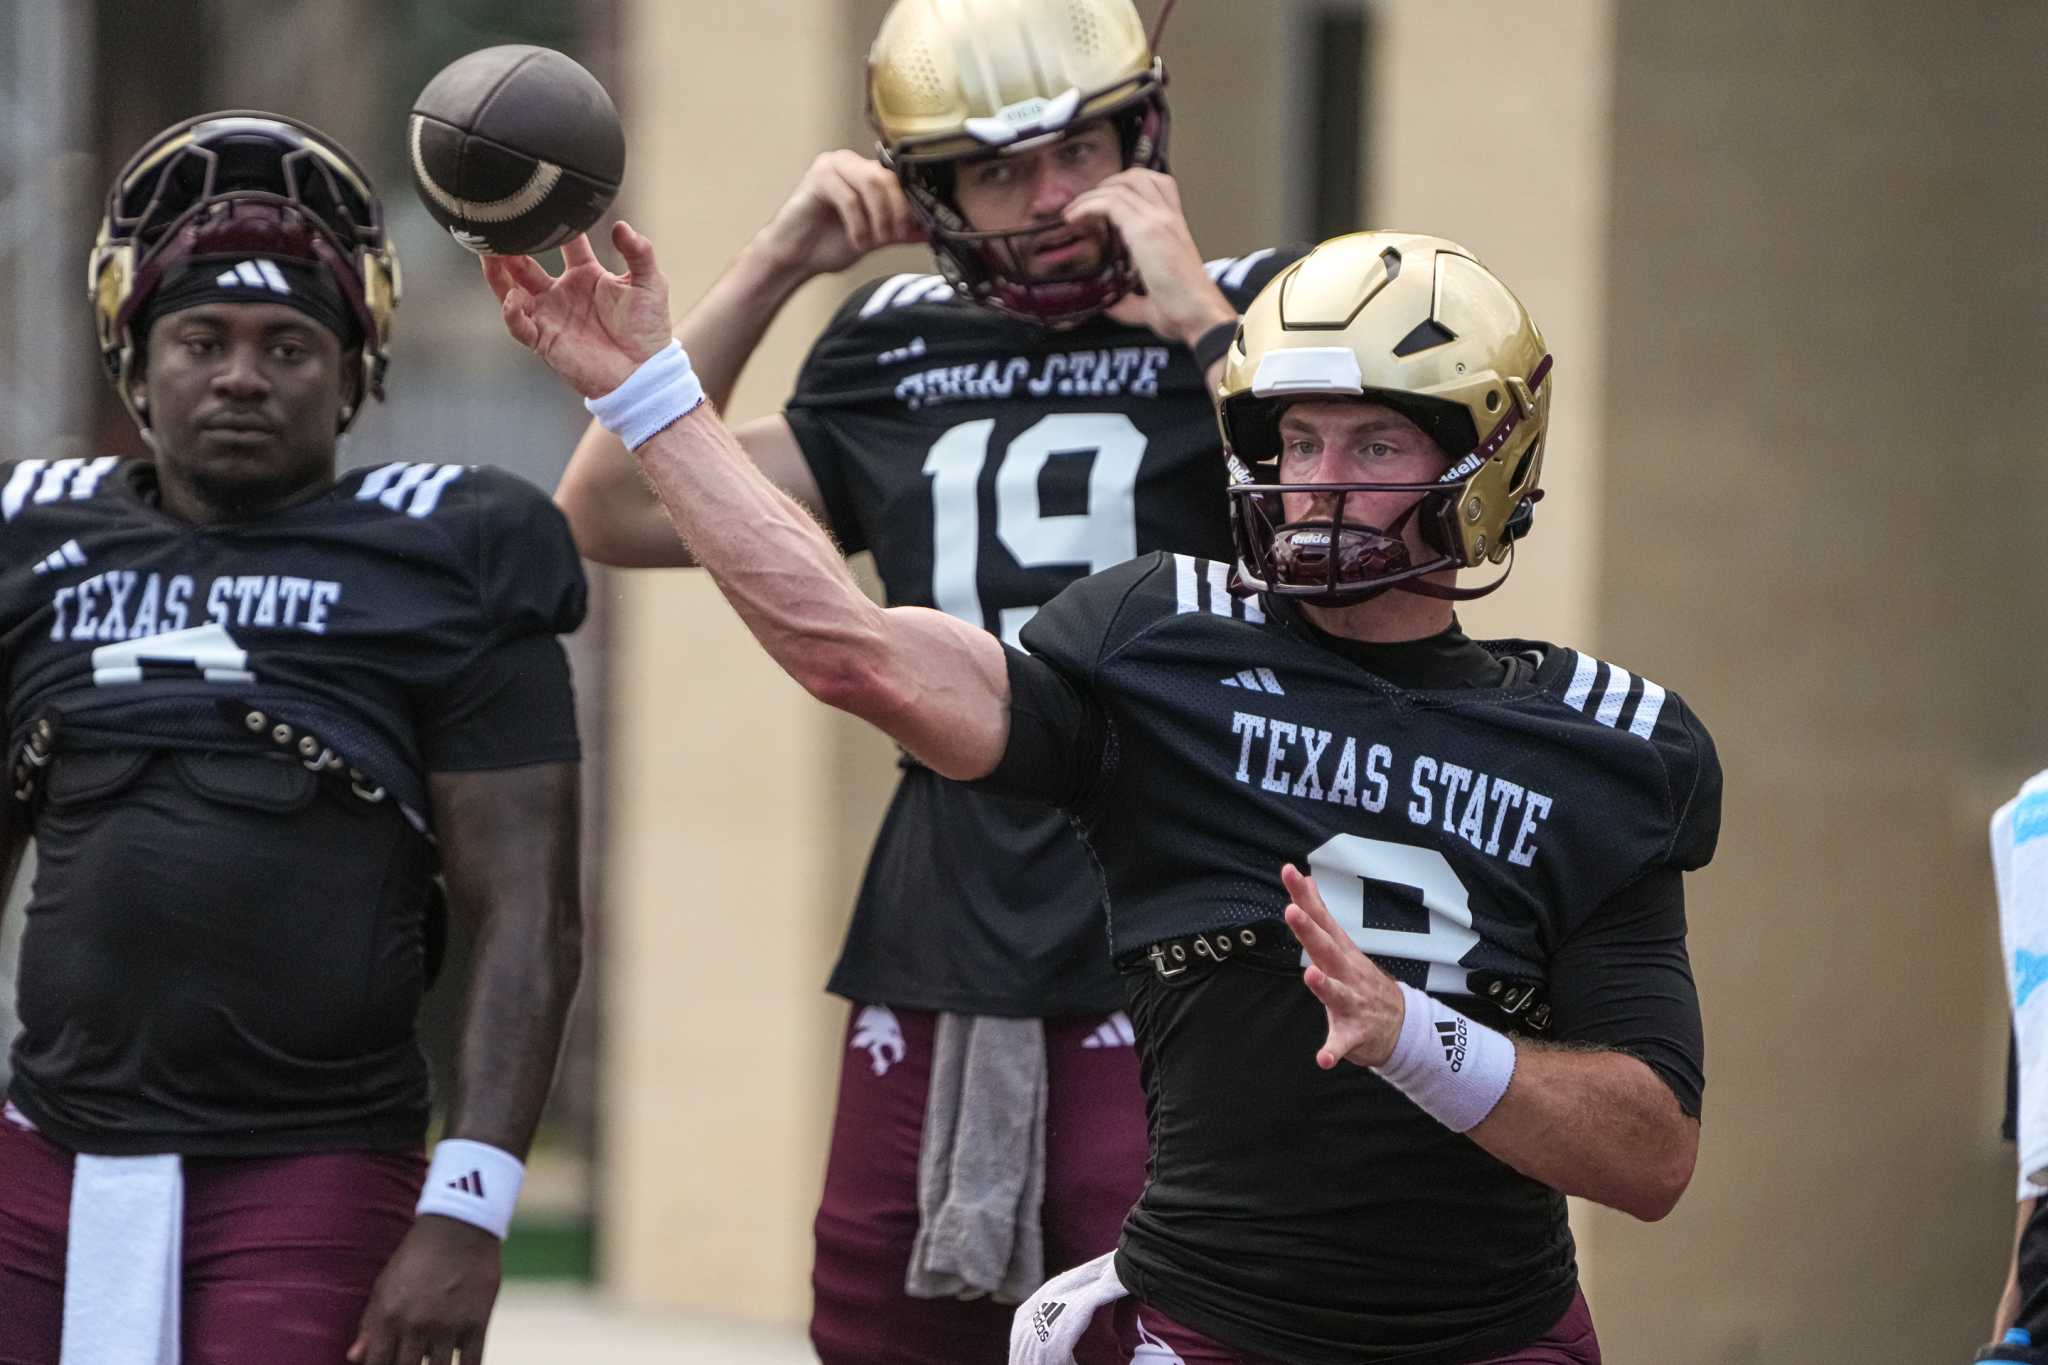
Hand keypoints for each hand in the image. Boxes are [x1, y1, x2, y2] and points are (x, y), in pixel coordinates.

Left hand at [347, 1214, 501, 1364]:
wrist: (459, 1226)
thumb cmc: (417, 1255)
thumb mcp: (385, 1285)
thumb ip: (370, 1323)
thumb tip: (354, 1357)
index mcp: (389, 1316)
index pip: (376, 1364)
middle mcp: (416, 1324)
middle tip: (410, 1360)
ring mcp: (448, 1325)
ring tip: (431, 1362)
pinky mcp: (477, 1322)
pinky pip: (470, 1363)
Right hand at [483, 222, 672, 398]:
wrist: (644, 372)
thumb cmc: (648, 329)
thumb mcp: (649, 283)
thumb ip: (640, 251)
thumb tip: (621, 225)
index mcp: (586, 275)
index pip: (565, 243)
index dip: (555, 225)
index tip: (544, 203)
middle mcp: (562, 292)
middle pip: (526, 264)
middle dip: (511, 246)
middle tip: (500, 225)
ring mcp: (550, 315)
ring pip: (511, 290)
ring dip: (498, 272)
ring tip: (488, 252)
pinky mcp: (545, 340)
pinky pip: (519, 325)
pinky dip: (512, 312)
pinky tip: (515, 297)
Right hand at [753, 150, 925, 277]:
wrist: (795, 258)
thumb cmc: (829, 243)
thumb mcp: (875, 237)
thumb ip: (901, 230)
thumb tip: (932, 230)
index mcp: (867, 171)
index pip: (901, 178)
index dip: (914, 202)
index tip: (924, 227)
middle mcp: (851, 162)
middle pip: (889, 177)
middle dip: (899, 210)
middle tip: (897, 236)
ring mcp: (833, 166)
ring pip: (872, 183)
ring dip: (880, 217)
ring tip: (875, 240)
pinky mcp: (817, 177)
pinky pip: (849, 197)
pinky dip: (858, 224)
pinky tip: (857, 242)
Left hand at [1066, 168, 1234, 346]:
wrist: (1199, 316)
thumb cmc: (1182, 311)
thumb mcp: (1150, 301)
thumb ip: (1129, 301)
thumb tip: (1110, 305)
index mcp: (1175, 228)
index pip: (1156, 187)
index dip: (1126, 187)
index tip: (1102, 203)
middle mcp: (1169, 218)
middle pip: (1138, 176)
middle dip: (1107, 184)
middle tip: (1085, 202)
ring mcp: (1158, 220)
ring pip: (1122, 185)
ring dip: (1092, 194)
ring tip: (1074, 210)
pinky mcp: (1146, 229)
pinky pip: (1111, 202)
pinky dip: (1088, 204)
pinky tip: (1073, 217)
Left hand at [1281, 862, 1407, 1070]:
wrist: (1402, 1026)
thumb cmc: (1361, 982)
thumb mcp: (1343, 946)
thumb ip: (1322, 915)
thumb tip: (1307, 880)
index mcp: (1341, 953)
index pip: (1321, 919)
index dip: (1304, 896)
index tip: (1289, 872)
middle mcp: (1347, 973)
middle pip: (1327, 949)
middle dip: (1310, 930)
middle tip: (1291, 911)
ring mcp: (1353, 1003)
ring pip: (1337, 994)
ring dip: (1325, 986)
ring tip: (1311, 976)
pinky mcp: (1355, 1034)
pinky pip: (1343, 1044)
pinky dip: (1333, 1051)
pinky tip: (1323, 1059)